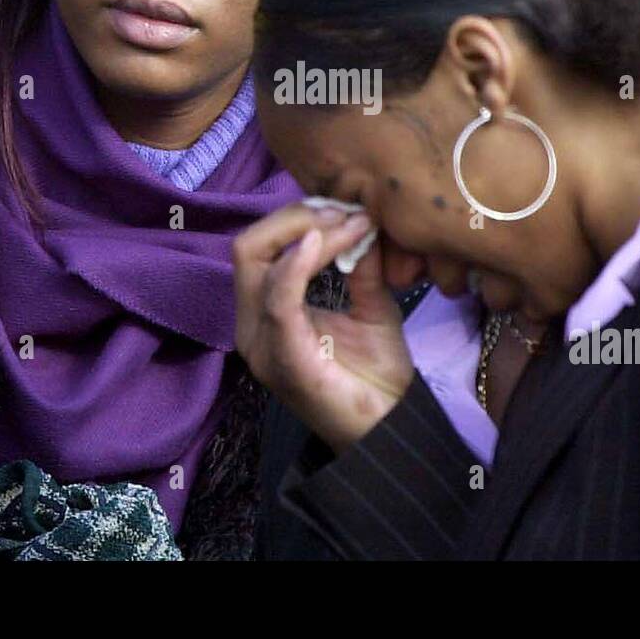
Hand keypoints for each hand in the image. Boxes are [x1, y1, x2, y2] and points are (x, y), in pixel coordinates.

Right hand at [234, 204, 414, 454]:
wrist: (391, 431)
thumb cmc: (376, 375)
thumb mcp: (371, 304)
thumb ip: (360, 264)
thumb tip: (361, 215)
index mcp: (266, 313)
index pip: (259, 246)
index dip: (298, 217)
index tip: (347, 207)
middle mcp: (252, 327)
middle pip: (248, 247)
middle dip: (296, 218)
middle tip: (345, 213)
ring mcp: (262, 345)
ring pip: (256, 262)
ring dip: (306, 234)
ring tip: (350, 226)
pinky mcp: (282, 360)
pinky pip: (277, 299)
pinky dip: (299, 263)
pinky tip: (327, 243)